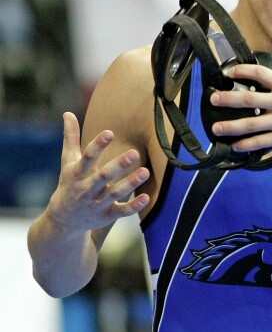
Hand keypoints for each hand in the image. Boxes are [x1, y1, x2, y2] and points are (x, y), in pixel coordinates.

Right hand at [46, 112, 149, 233]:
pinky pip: (122, 211)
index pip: (87, 157)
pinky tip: (146, 197)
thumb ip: (71, 137)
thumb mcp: (68, 161)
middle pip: (103, 176)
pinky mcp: (107, 215)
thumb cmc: (70, 182)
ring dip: (130, 183)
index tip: (110, 133)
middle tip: (135, 152)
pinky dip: (133, 206)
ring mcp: (97, 203)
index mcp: (78, 173)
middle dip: (118, 165)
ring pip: (115, 193)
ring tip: (145, 171)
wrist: (64, 219)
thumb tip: (67, 113)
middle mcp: (87, 188)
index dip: (98, 145)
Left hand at [209, 52, 271, 152]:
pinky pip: (261, 142)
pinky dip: (246, 145)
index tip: (229, 72)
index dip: (241, 71)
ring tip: (216, 128)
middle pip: (248, 99)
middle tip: (212, 100)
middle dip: (227, 99)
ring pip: (251, 124)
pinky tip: (235, 146)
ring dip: (230, 126)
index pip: (259, 73)